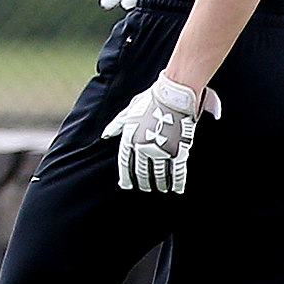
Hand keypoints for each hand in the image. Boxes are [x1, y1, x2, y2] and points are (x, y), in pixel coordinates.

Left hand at [102, 75, 220, 195]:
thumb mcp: (130, 110)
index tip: (126, 185)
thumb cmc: (151, 99)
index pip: (125, 163)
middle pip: (141, 172)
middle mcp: (142, 148)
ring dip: (160, 183)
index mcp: (130, 138)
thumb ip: (117, 125)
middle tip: (146, 188)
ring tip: (161, 188)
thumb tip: (105, 135)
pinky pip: (176, 172)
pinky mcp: (178, 151)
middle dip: (144, 182)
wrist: (174, 94)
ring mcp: (161, 151)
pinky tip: (176, 189)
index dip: (126, 176)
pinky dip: (176, 182)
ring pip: (159, 174)